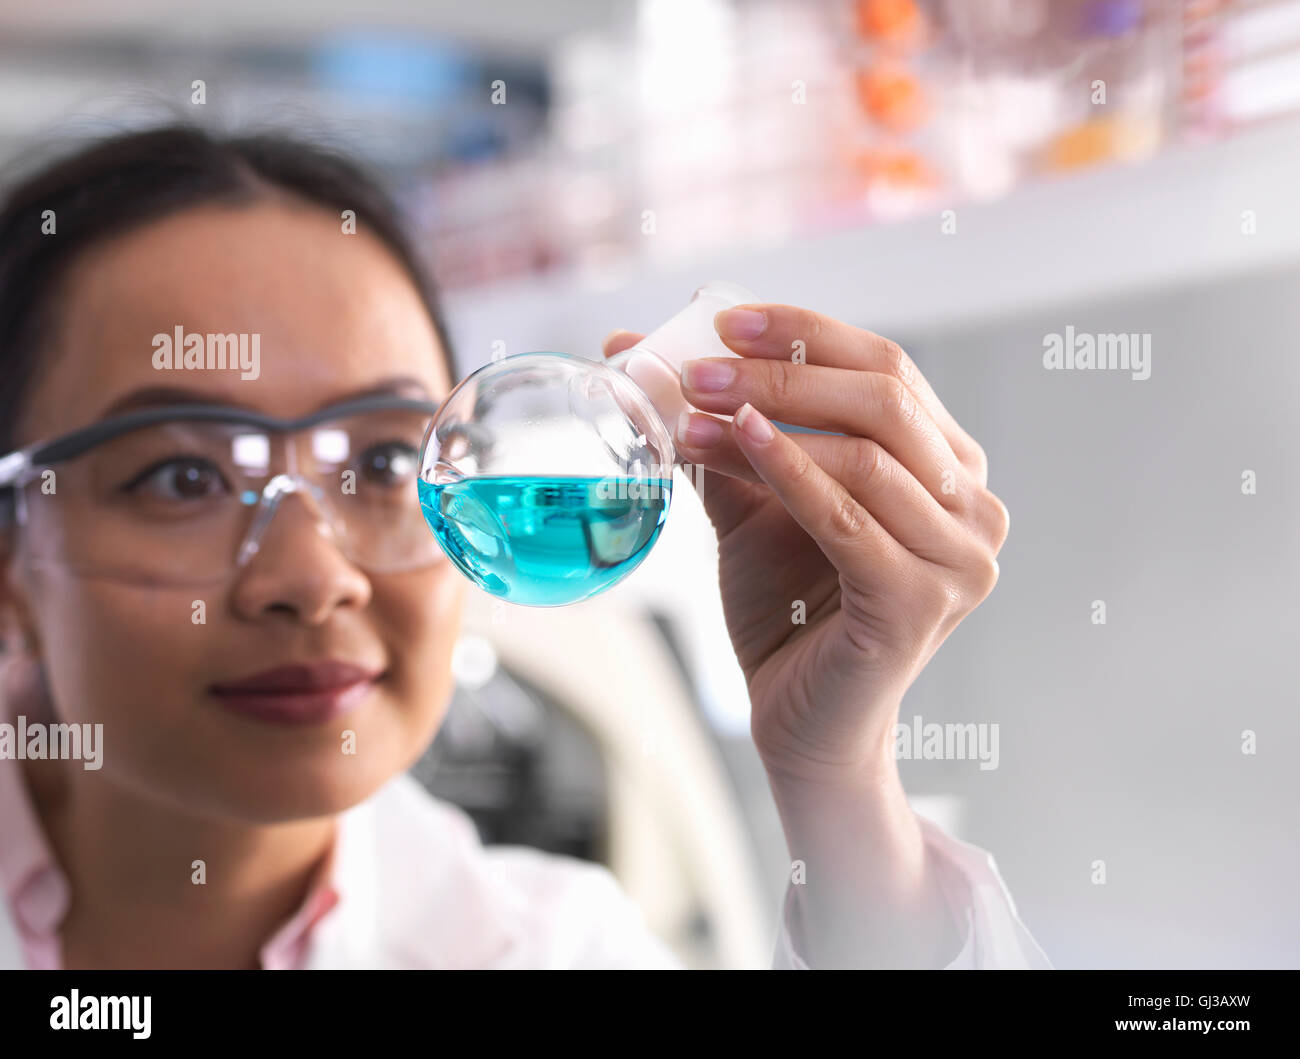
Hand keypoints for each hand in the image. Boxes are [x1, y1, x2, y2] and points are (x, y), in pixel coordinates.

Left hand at [603, 304, 1007, 786]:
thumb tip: (653, 353)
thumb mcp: (759, 505)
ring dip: (766, 420)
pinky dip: (787, 471)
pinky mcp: (922, 602)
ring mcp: (960, 558)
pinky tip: (730, 441)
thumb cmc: (787, 612)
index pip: (889, 369)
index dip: (808, 333)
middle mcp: (974, 506)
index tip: (725, 319)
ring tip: (689, 412)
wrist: (800, 720)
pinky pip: (848, 517)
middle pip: (884, 398)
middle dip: (782, 371)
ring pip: (864, 453)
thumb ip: (729, 432)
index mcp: (951, 468)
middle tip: (696, 367)